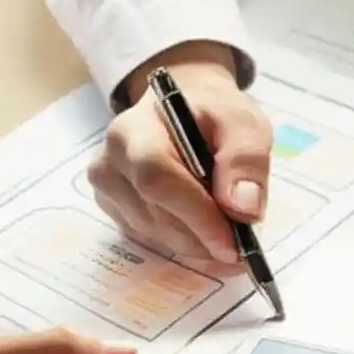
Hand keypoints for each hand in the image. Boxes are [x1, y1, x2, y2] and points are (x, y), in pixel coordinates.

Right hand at [88, 41, 271, 271]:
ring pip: (153, 234)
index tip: (234, 243)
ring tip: (227, 232)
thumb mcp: (244, 124)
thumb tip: (244, 209)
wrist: (185, 107)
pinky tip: (203, 229)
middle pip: (155, 215)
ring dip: (195, 243)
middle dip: (201, 238)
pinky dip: (182, 242)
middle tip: (241, 246)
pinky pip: (148, 238)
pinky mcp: (113, 208)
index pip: (158, 180)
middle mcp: (110, 160)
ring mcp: (107, 188)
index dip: (197, 217)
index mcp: (136, 129)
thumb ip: (246, 160)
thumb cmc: (213, 114)